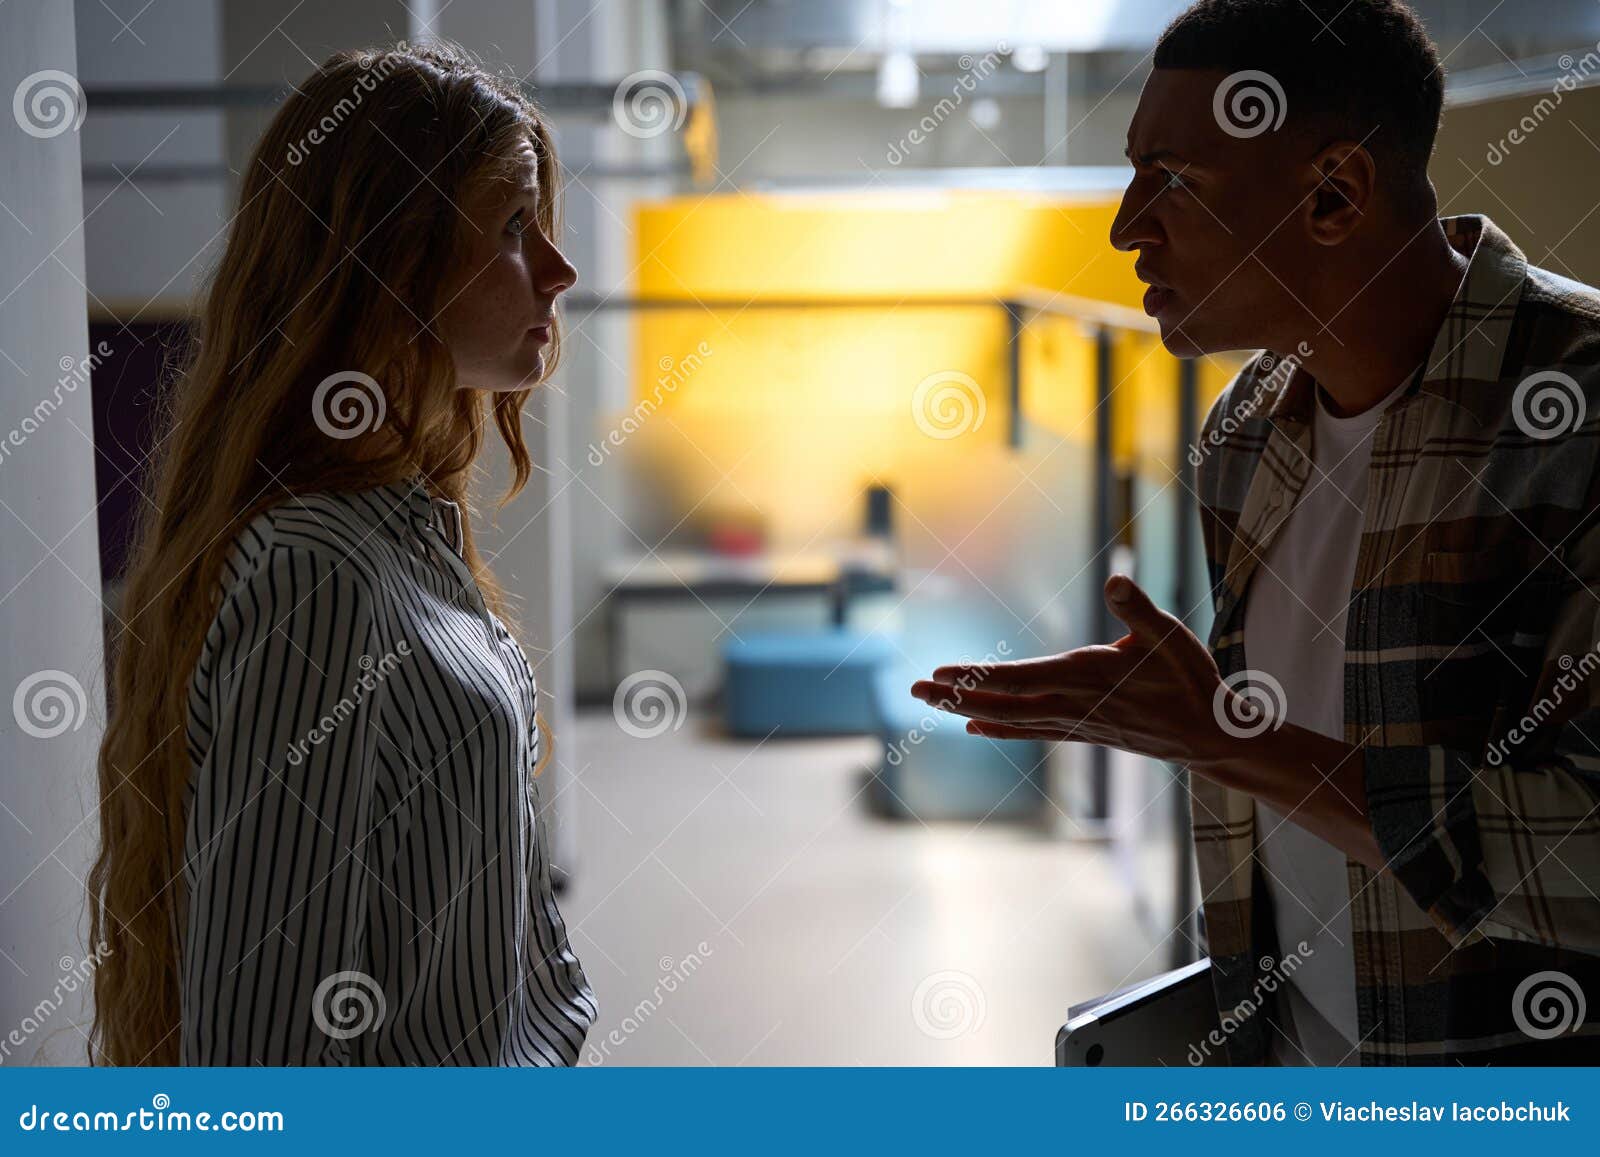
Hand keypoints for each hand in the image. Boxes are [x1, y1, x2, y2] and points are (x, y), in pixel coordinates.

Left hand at [909, 574, 1230, 765]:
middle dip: (956, 695)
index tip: (941, 673)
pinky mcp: (1082, 732)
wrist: (1209, 736)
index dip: (977, 677)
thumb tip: (1116, 579)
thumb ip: (1138, 609)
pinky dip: (1000, 728)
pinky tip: (976, 726)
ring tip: (932, 703)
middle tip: (914, 690)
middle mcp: (1072, 703)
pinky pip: (1030, 731)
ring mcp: (1074, 722)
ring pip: (1010, 718)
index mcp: (1086, 676)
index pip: (1019, 678)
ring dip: (968, 709)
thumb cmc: (1191, 680)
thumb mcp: (1169, 636)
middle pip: (1002, 702)